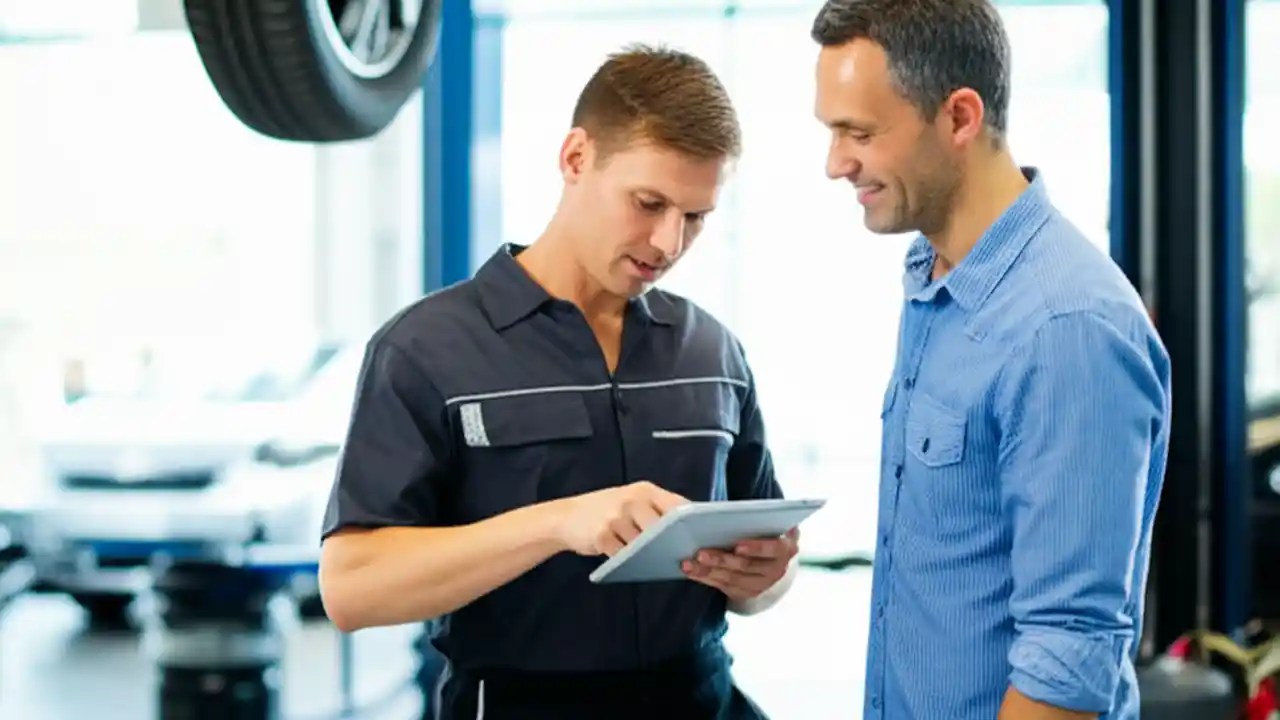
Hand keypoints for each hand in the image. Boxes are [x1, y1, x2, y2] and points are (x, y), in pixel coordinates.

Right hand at [555, 481, 687, 556]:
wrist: (566, 517)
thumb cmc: (607, 510)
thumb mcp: (632, 500)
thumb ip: (656, 509)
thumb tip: (690, 530)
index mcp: (645, 490)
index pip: (678, 504)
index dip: (694, 522)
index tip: (706, 537)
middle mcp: (632, 500)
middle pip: (665, 526)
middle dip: (676, 542)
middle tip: (686, 555)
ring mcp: (616, 517)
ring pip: (645, 543)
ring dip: (653, 555)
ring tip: (662, 561)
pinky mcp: (602, 536)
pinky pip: (625, 554)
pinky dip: (631, 561)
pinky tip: (635, 564)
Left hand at [682, 527, 798, 601]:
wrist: (772, 556)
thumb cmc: (766, 531)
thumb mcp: (769, 523)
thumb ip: (760, 518)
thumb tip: (737, 512)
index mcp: (786, 548)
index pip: (773, 549)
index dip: (756, 548)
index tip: (738, 546)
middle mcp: (776, 570)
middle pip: (746, 566)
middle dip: (721, 560)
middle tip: (700, 553)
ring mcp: (761, 585)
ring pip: (731, 579)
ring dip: (707, 571)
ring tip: (688, 563)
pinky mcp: (746, 593)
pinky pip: (723, 586)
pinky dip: (705, 578)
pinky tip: (691, 571)